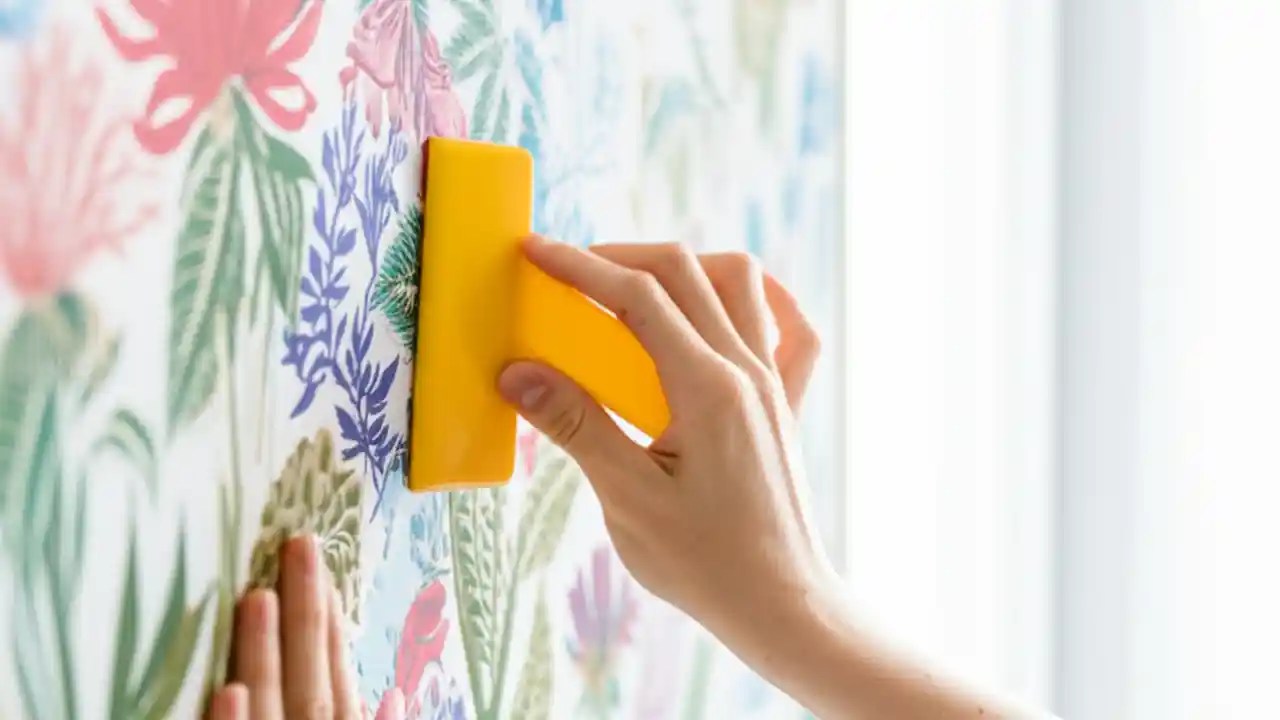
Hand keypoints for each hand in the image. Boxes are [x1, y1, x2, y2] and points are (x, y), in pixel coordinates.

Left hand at [206, 536, 404, 719]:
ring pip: (272, 704)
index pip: (339, 679)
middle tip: (300, 546)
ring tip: (258, 597)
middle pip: (312, 677)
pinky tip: (228, 691)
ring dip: (265, 654)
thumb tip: (395, 695)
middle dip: (306, 611)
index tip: (327, 577)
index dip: (334, 629)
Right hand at [499, 238, 1041, 718]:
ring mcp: (774, 382)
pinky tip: (722, 307)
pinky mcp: (786, 402)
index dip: (580, 265)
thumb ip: (576, 426)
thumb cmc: (707, 564)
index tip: (534, 252)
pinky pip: (788, 325)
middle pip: (684, 271)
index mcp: (708, 388)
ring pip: (738, 280)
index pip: (639, 295)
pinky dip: (757, 298)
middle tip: (566, 272)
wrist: (782, 605)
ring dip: (682, 267)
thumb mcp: (628, 500)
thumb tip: (517, 373)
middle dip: (618, 256)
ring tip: (632, 289)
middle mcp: (748, 370)